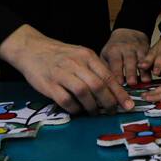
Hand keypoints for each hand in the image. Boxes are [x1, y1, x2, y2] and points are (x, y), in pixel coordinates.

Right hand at [0, 25, 132, 115]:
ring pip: (83, 93)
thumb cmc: (59, 55)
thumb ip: (94, 69)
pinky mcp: (49, 85)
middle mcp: (75, 63)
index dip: (119, 93)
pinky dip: (75, 109)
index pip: (107, 76)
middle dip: (109, 102)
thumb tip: (112, 89)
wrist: (31, 49)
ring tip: (94, 112)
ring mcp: (61, 74)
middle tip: (112, 111)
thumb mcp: (79, 55)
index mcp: (86, 55)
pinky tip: (77, 110)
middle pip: (98, 85)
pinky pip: (66, 101)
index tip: (128, 105)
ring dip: (92, 107)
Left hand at [101, 28, 150, 84]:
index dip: (117, 72)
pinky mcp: (147, 50)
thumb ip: (106, 68)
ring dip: (144, 71)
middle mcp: (126, 48)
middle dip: (131, 72)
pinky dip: (152, 67)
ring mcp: (138, 48)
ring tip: (145, 81)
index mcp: (114, 50)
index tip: (119, 83)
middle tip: (132, 83)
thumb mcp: (106, 55)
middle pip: (129, 61)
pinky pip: (151, 59)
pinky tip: (154, 75)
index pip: (115, 62)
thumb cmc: (114, 48)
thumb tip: (107, 83)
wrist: (128, 33)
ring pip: (142, 60)